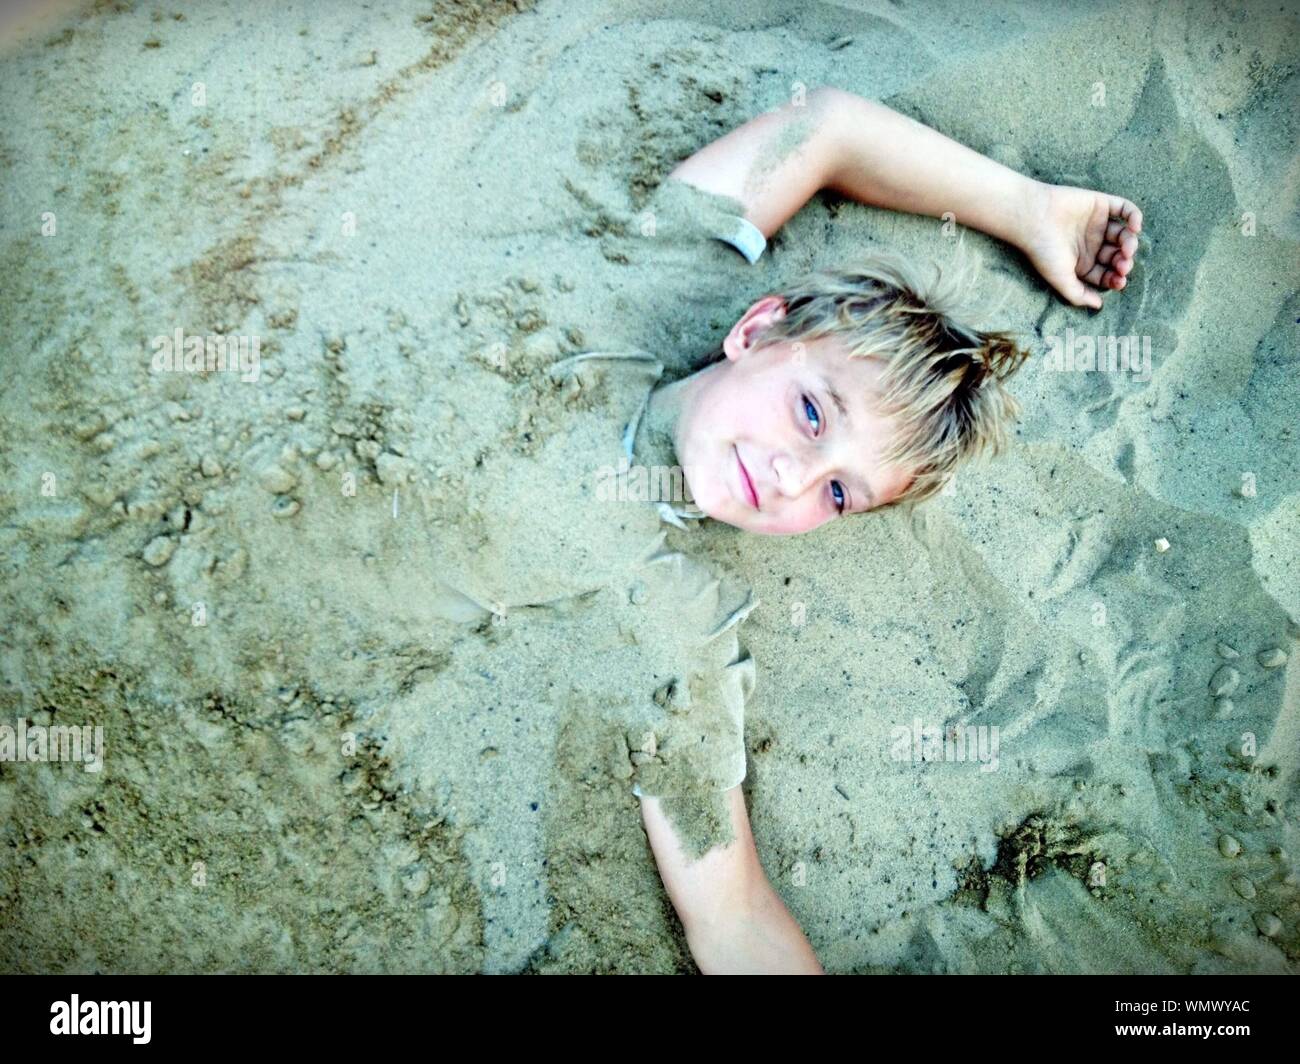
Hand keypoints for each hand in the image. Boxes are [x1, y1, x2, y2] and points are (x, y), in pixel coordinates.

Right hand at [1020, 181, 1142, 309]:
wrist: (1033, 218)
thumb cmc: (1043, 251)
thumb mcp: (1060, 280)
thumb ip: (1079, 295)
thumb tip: (1099, 306)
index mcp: (1082, 262)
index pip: (1106, 273)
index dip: (1116, 279)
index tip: (1120, 281)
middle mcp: (1091, 244)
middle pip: (1117, 255)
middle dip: (1124, 262)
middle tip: (1123, 265)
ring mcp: (1097, 223)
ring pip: (1124, 234)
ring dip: (1130, 243)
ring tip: (1128, 249)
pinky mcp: (1100, 204)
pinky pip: (1125, 208)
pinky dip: (1135, 216)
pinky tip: (1135, 227)